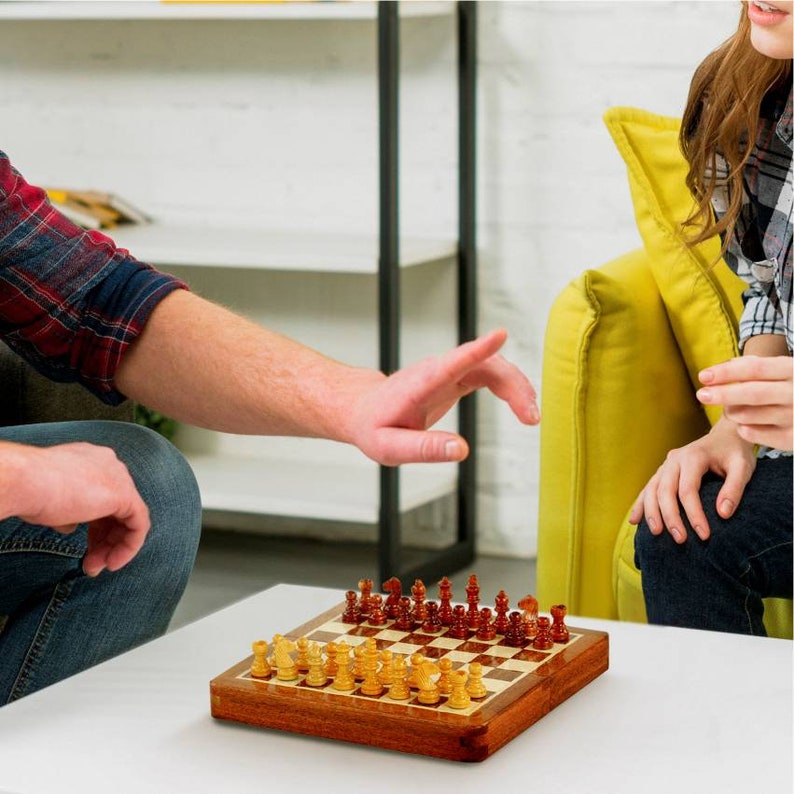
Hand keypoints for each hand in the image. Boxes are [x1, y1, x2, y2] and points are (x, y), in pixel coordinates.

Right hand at [7, 442, 149, 575]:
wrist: (25, 481)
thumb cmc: (30, 491)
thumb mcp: (52, 503)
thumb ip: (69, 513)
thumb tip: (72, 526)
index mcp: (93, 462)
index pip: (104, 499)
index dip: (97, 528)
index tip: (86, 550)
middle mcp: (110, 466)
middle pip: (117, 510)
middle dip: (104, 541)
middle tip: (91, 564)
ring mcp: (120, 478)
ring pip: (129, 518)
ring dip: (114, 547)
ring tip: (95, 567)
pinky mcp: (126, 494)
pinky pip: (139, 524)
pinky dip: (129, 546)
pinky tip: (112, 562)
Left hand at [349, 329, 538, 465]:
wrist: (363, 407)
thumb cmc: (373, 427)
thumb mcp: (389, 448)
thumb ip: (423, 449)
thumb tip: (461, 450)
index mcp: (420, 386)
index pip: (450, 363)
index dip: (476, 350)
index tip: (500, 335)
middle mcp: (436, 370)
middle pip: (484, 365)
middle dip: (513, 385)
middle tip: (531, 417)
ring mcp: (448, 369)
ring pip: (492, 366)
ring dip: (517, 386)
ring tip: (531, 415)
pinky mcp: (455, 374)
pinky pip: (490, 372)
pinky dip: (510, 387)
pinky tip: (523, 405)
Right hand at [628, 418, 756, 542]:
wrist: (726, 435)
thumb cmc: (736, 453)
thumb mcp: (743, 468)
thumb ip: (734, 489)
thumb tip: (723, 514)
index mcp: (693, 457)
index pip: (688, 490)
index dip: (694, 514)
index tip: (704, 535)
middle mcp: (675, 459)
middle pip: (665, 491)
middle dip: (670, 517)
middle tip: (680, 540)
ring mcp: (666, 465)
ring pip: (651, 489)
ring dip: (651, 512)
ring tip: (656, 533)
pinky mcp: (663, 471)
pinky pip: (648, 488)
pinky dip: (640, 504)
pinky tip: (634, 520)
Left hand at [696, 355, 792, 450]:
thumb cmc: (786, 386)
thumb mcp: (778, 370)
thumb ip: (752, 365)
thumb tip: (724, 367)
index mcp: (792, 370)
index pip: (755, 368)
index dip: (726, 372)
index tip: (703, 376)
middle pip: (753, 393)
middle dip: (723, 394)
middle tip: (701, 395)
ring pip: (748, 416)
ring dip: (731, 412)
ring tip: (731, 409)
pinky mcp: (791, 439)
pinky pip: (753, 435)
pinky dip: (742, 429)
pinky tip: (744, 424)